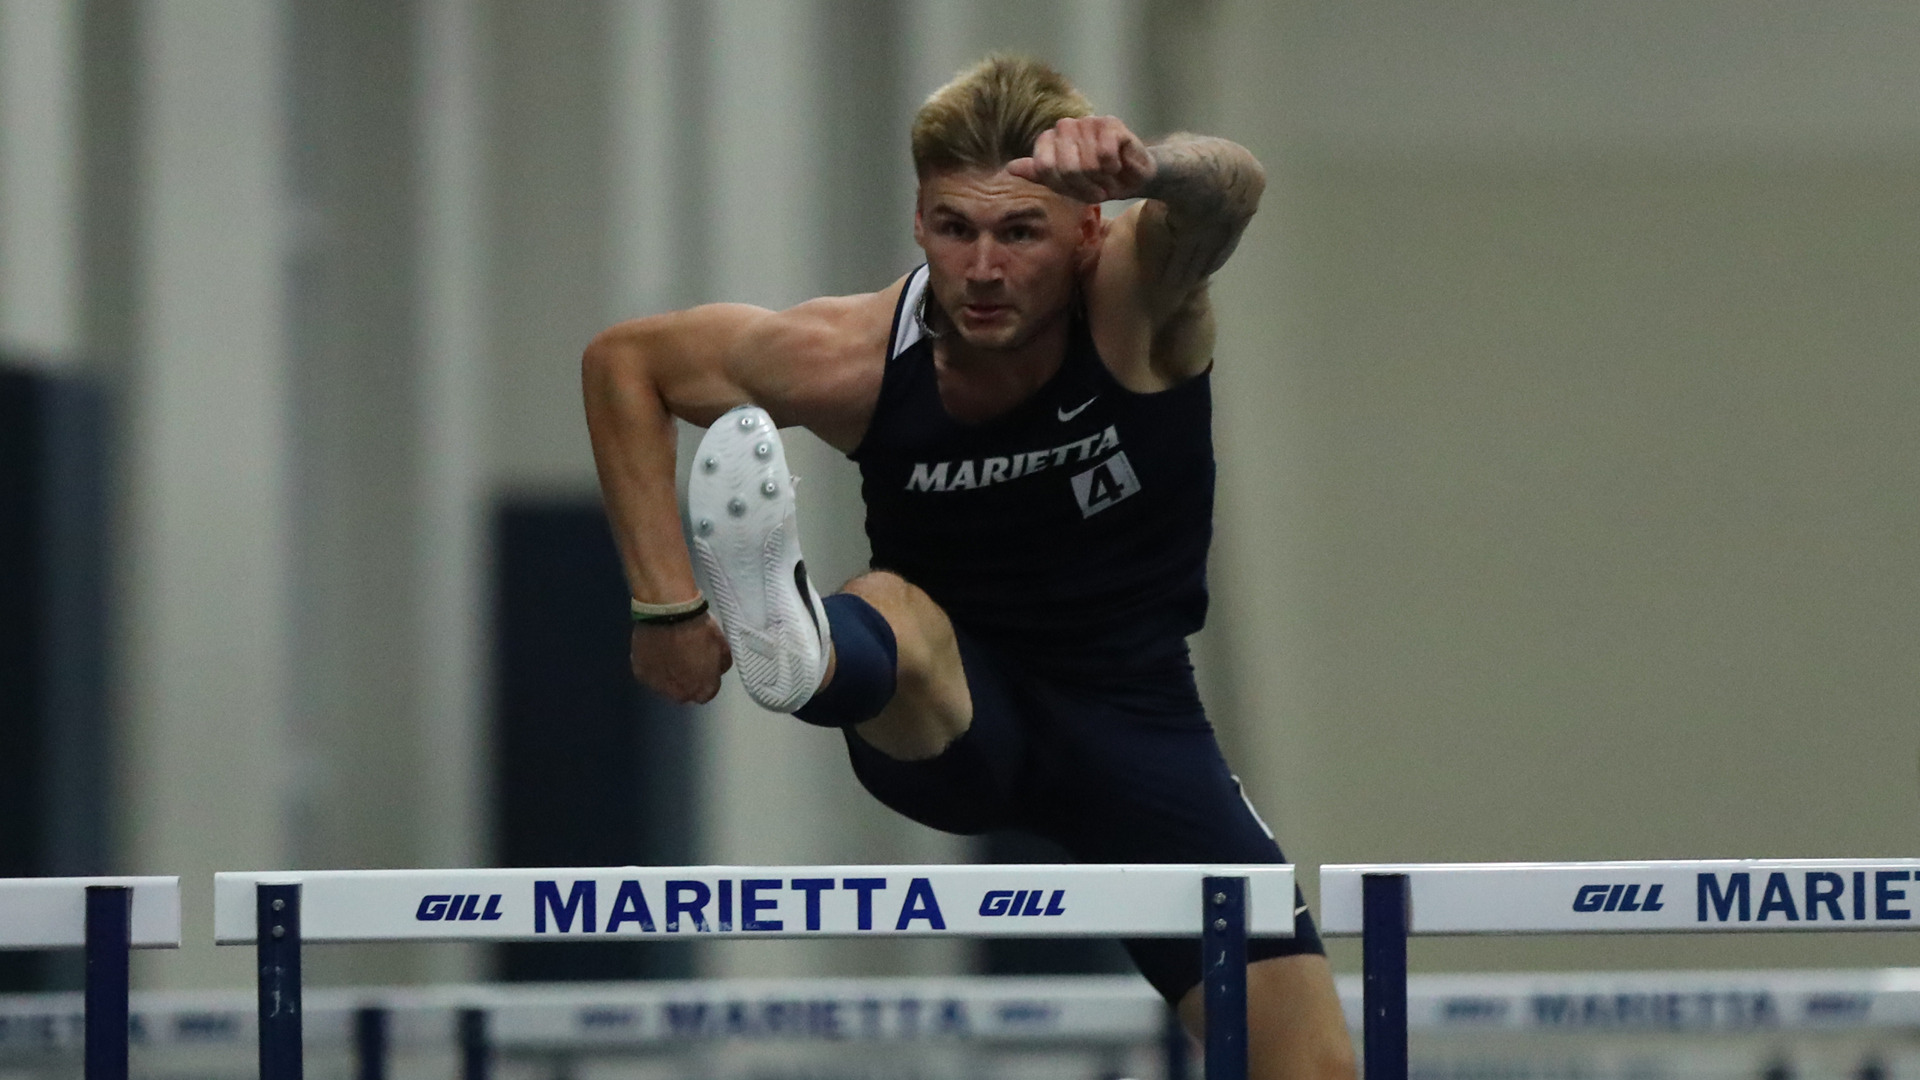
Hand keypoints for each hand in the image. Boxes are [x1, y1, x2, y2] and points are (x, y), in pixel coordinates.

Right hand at [630, 615, 731, 703]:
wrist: (669, 614)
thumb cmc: (700, 629)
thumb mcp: (723, 647)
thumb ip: (720, 665)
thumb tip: (715, 670)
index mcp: (703, 689)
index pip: (706, 694)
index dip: (705, 680)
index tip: (703, 668)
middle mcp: (680, 695)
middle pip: (685, 692)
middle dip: (687, 681)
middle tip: (685, 660)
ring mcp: (658, 687)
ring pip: (665, 686)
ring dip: (668, 676)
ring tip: (669, 655)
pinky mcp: (640, 674)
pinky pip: (649, 674)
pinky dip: (653, 666)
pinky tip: (656, 651)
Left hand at [1006, 116, 1156, 202]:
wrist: (1132, 178)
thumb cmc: (1096, 181)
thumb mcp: (1064, 185)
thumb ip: (1039, 174)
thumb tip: (1009, 167)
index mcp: (1050, 140)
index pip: (1044, 167)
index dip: (1062, 185)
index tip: (1076, 190)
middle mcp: (1066, 126)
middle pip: (1065, 166)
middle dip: (1084, 185)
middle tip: (1096, 187)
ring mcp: (1087, 122)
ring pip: (1086, 162)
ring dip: (1100, 178)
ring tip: (1107, 176)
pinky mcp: (1110, 123)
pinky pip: (1105, 153)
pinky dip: (1113, 167)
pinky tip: (1118, 165)